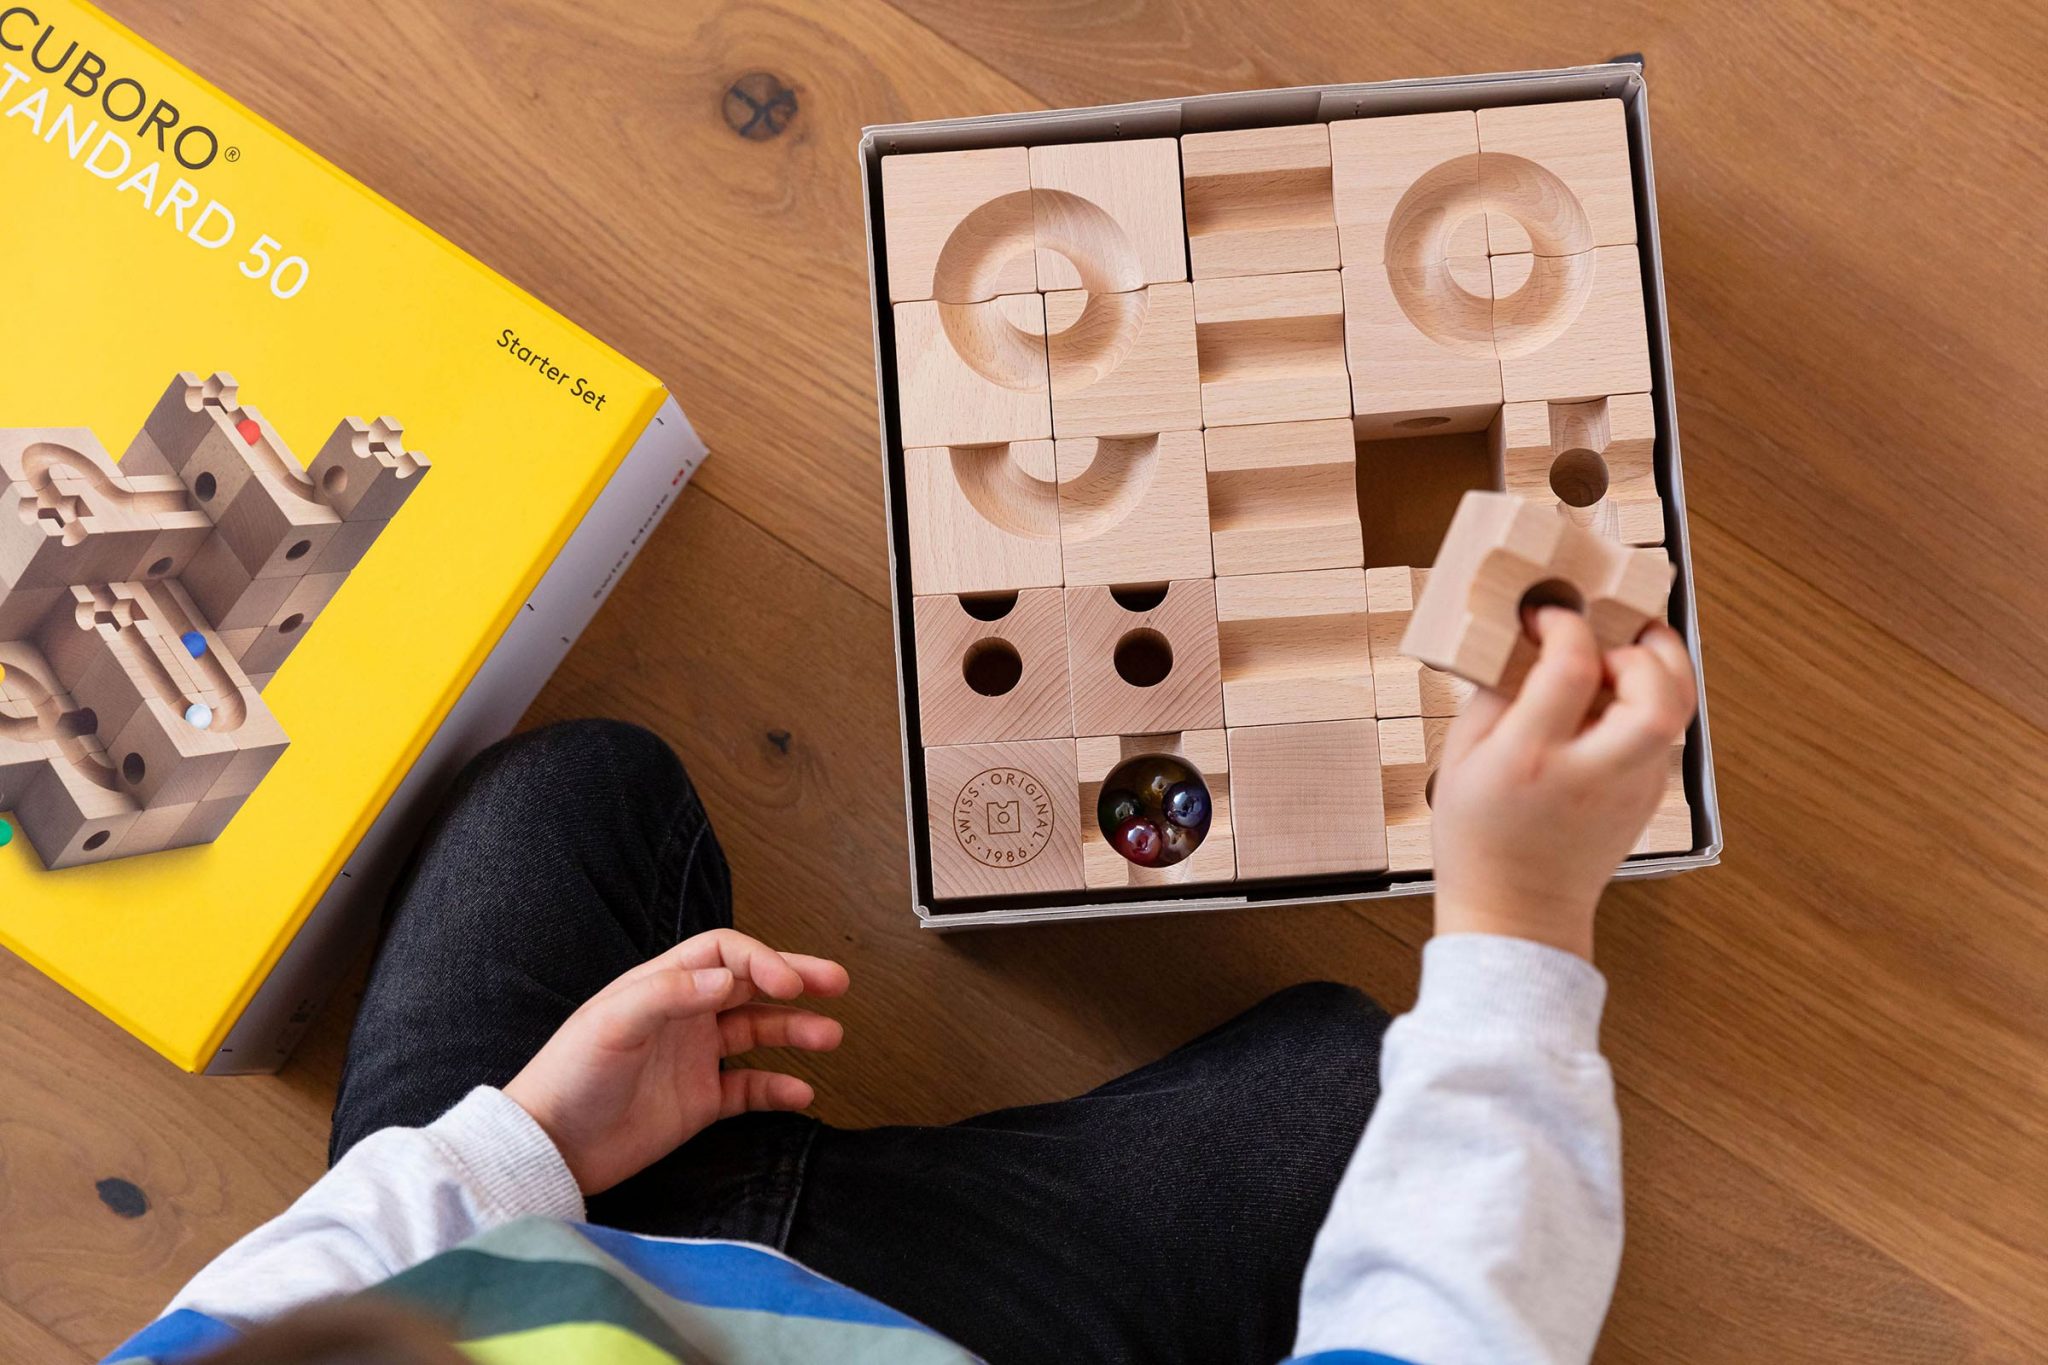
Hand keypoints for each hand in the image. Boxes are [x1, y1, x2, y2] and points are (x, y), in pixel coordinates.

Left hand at [503, 929, 849, 1193]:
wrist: (550, 1148)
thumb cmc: (568, 1078)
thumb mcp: (611, 1023)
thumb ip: (669, 992)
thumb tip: (727, 977)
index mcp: (663, 986)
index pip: (725, 954)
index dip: (762, 960)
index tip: (788, 984)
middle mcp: (684, 1016)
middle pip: (751, 985)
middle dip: (795, 981)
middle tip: (835, 983)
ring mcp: (694, 1059)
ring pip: (758, 1033)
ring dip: (795, 1031)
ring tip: (830, 1036)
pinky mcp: (699, 1102)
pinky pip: (750, 1088)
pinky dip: (778, 1088)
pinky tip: (800, 1092)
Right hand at [1429, 608, 1696, 960]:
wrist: (1517, 908)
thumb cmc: (1477, 833)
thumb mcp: (1460, 756)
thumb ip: (1495, 692)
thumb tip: (1531, 640)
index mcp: (1531, 760)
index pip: (1571, 670)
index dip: (1564, 625)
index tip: (1547, 616)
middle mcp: (1590, 774)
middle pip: (1656, 698)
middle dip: (1645, 649)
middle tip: (1616, 634)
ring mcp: (1630, 790)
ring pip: (1677, 711)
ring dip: (1660, 669)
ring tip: (1625, 654)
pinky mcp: (1649, 797)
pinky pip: (1665, 730)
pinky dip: (1649, 700)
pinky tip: (1613, 699)